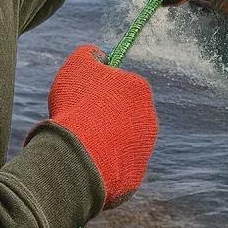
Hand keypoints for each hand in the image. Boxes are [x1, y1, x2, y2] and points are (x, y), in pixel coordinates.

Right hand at [46, 45, 156, 207]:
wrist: (80, 156)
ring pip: (120, 140)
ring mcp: (145, 147)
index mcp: (140, 89)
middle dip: (103, 116)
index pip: (121, 85)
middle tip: (79, 121)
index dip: (99, 90)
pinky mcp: (136, 173)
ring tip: (80, 143)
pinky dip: (101, 164)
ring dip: (103, 140)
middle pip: (122, 113)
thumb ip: (89, 53)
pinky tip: (85, 161)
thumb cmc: (78, 107)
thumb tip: (98, 53)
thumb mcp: (77, 66)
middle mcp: (150, 117)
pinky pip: (115, 166)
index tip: (83, 98)